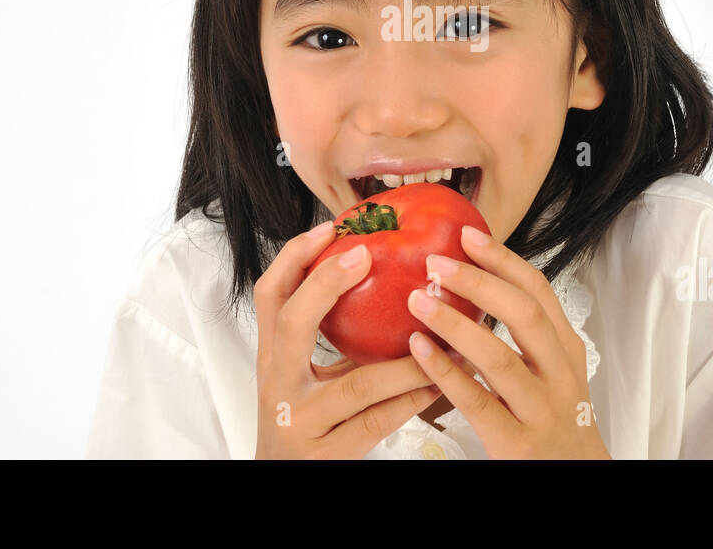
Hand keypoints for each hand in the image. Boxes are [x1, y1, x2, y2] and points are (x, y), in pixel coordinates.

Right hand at [252, 220, 441, 458]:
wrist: (281, 482)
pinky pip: (376, 423)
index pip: (270, 296)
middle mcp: (278, 385)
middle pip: (292, 325)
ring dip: (406, 362)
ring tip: (442, 339)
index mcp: (273, 357)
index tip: (329, 229)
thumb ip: (334, 336)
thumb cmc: (305, 422)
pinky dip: (411, 401)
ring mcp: (301, 422)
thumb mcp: (306, 375)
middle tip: (366, 258)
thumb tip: (384, 273)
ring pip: (356, 385)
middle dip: (326, 286)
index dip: (294, 259)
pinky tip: (438, 386)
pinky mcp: (326, 455)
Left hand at [406, 224, 611, 459]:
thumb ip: (525, 335)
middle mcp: (560, 374)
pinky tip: (419, 350)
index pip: (538, 291)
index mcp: (566, 348)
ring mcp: (541, 409)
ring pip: (499, 357)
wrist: (577, 477)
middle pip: (523, 314)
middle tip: (434, 264)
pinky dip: (446, 372)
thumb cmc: (554, 421)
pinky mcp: (518, 442)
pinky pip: (478, 401)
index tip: (468, 235)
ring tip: (417, 300)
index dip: (503, 260)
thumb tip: (475, 284)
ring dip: (454, 323)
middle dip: (477, 282)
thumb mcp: (553, 371)